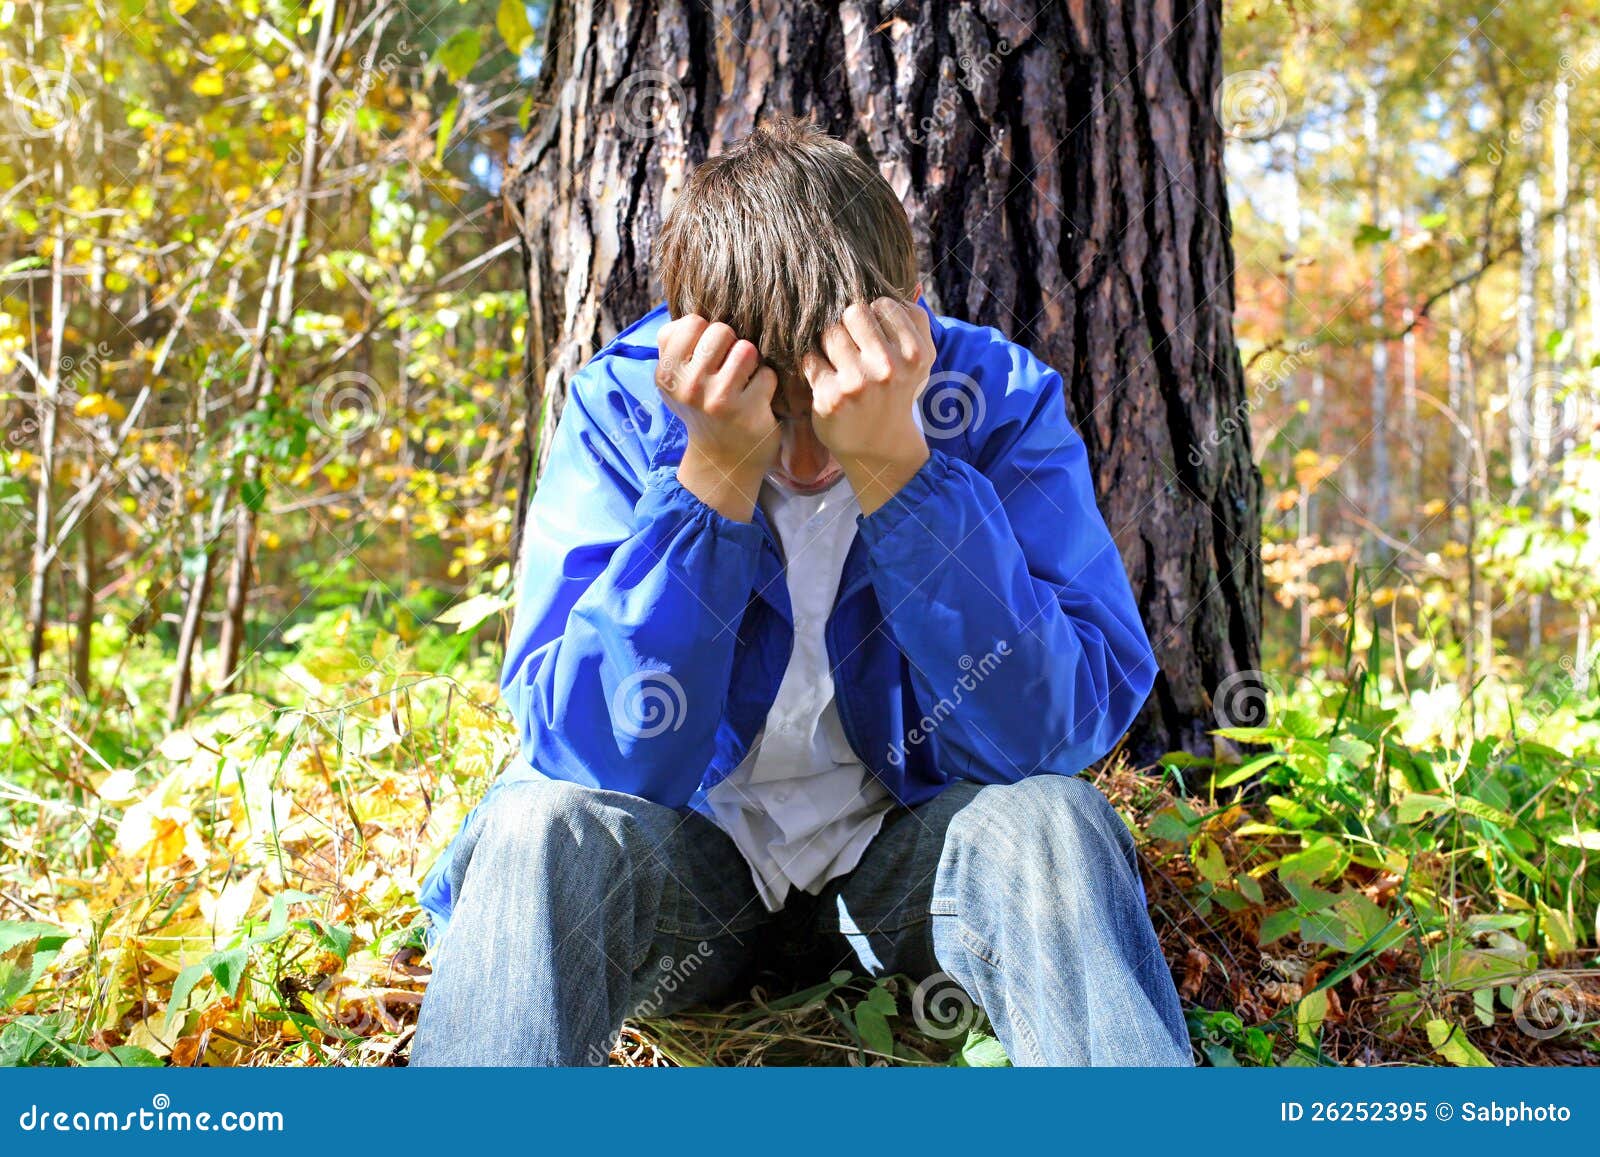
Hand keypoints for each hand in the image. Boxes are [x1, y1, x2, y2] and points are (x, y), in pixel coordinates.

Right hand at [656, 315, 779, 521]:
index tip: (708, 355)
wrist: (722, 461)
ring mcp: (718, 400)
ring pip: (747, 349)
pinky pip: (767, 374)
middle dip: (731, 345)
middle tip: (729, 368)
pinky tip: (756, 401)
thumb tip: (691, 316)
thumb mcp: (676, 380)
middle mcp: (688, 387)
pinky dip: (766, 384)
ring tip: (744, 382)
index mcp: (666, 375)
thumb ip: (674, 343)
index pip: (693, 322)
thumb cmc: (702, 409)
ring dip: (751, 363)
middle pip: (721, 330)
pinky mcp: (748, 412)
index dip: (707, 333)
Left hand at [802, 298, 934, 514]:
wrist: (880, 447)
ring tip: (838, 362)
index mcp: (916, 354)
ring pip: (830, 332)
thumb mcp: (918, 359)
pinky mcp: (831, 397)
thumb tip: (902, 285)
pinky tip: (825, 378)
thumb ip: (914, 319)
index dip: (874, 316)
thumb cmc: (896, 392)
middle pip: (854, 312)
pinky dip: (813, 364)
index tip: (874, 336)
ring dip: (829, 344)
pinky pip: (810, 357)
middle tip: (852, 346)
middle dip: (849, 325)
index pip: (883, 304)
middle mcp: (889, 367)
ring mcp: (858, 383)